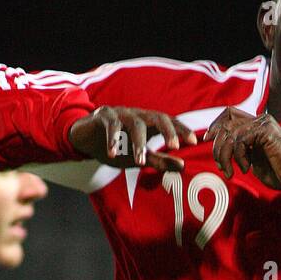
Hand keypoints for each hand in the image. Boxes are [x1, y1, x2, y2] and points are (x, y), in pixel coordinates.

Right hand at [68, 106, 196, 171]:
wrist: (86, 139)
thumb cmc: (118, 147)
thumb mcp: (140, 158)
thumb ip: (160, 161)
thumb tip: (183, 166)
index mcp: (150, 124)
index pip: (170, 123)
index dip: (182, 130)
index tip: (194, 142)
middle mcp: (138, 115)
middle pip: (157, 117)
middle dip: (168, 131)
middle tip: (176, 147)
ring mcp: (121, 113)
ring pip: (135, 124)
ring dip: (138, 143)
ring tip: (140, 161)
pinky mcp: (103, 115)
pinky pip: (111, 126)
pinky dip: (112, 139)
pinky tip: (112, 154)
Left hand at [207, 108, 280, 196]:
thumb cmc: (280, 173)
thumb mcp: (253, 160)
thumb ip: (241, 151)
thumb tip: (223, 149)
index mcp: (256, 125)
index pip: (229, 115)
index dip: (215, 125)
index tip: (207, 141)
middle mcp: (260, 121)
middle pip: (226, 122)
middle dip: (217, 145)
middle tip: (221, 166)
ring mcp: (264, 124)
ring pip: (231, 132)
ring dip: (225, 155)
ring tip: (231, 171)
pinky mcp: (267, 132)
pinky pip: (241, 140)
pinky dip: (239, 156)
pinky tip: (246, 168)